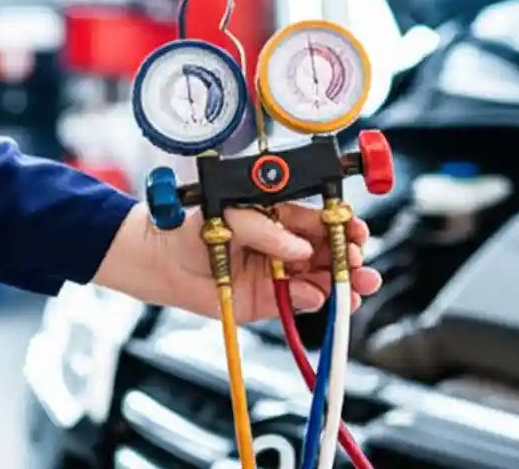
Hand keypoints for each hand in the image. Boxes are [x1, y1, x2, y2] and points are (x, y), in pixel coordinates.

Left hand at [93, 201, 382, 321]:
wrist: (160, 261)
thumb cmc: (189, 229)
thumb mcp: (229, 216)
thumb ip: (265, 231)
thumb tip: (299, 247)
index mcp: (278, 216)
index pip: (319, 220)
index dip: (341, 225)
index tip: (356, 231)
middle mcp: (283, 245)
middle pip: (327, 251)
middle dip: (349, 257)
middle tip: (359, 262)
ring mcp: (277, 273)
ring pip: (320, 279)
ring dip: (342, 283)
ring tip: (357, 287)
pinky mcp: (267, 300)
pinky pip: (297, 301)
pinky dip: (311, 300)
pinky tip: (319, 296)